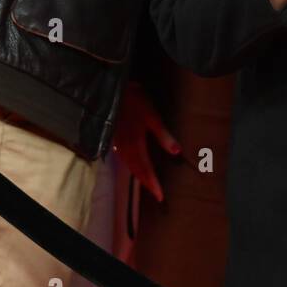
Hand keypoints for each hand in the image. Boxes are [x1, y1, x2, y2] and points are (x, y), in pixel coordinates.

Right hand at [111, 80, 179, 202]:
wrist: (109, 89)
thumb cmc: (133, 100)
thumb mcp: (152, 115)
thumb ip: (163, 135)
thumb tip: (177, 153)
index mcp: (136, 143)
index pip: (146, 169)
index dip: (153, 183)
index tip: (160, 197)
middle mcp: (125, 147)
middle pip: (137, 170)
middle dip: (147, 183)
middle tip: (156, 195)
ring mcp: (117, 143)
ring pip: (129, 165)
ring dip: (139, 176)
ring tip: (147, 184)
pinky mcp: (113, 137)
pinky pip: (122, 157)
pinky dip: (130, 166)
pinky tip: (132, 166)